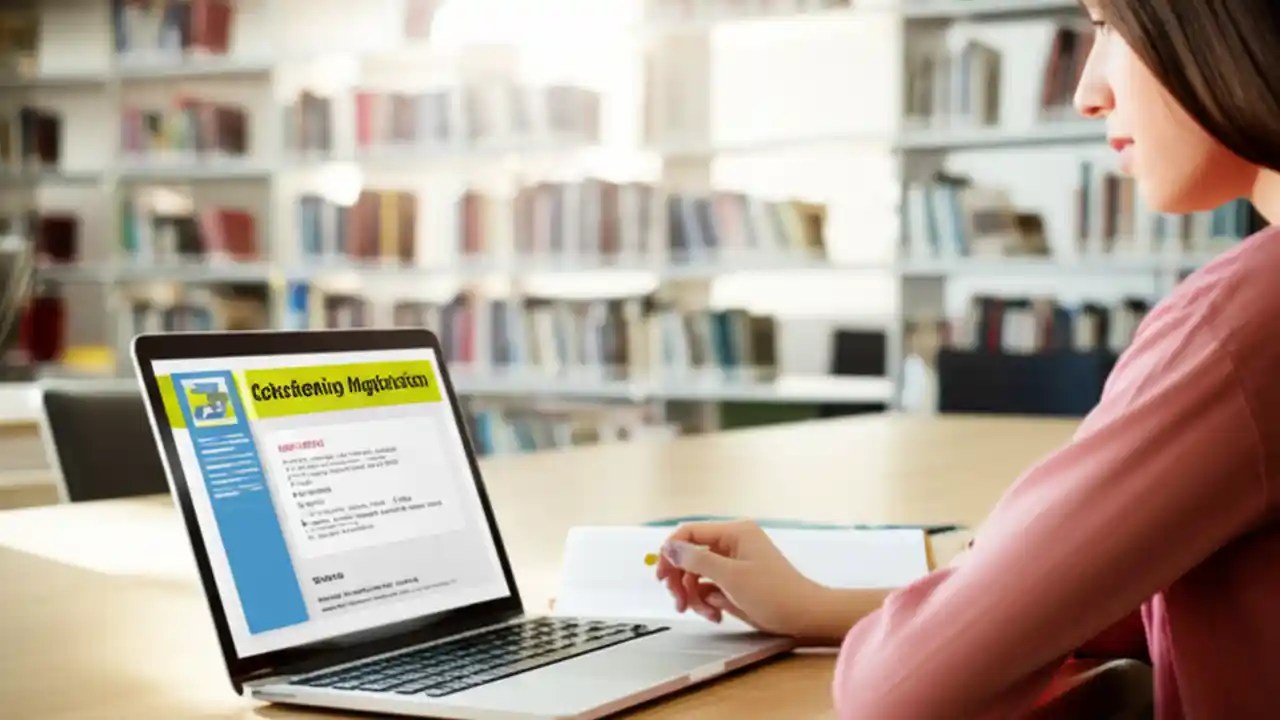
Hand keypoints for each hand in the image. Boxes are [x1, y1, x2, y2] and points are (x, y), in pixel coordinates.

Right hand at [655, 520, 865, 638]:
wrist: (805, 616)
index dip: (671, 552)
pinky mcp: (735, 582)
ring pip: (697, 575)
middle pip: (690, 556)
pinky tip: (717, 615)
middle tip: (679, 603)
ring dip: (695, 596)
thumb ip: (697, 560)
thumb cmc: (772, 593)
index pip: (689, 533)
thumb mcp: (731, 577)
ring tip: (706, 614)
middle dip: (681, 580)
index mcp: (734, 533)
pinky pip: (710, 588)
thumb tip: (668, 547)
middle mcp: (732, 544)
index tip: (661, 577)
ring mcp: (733, 564)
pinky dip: (708, 602)